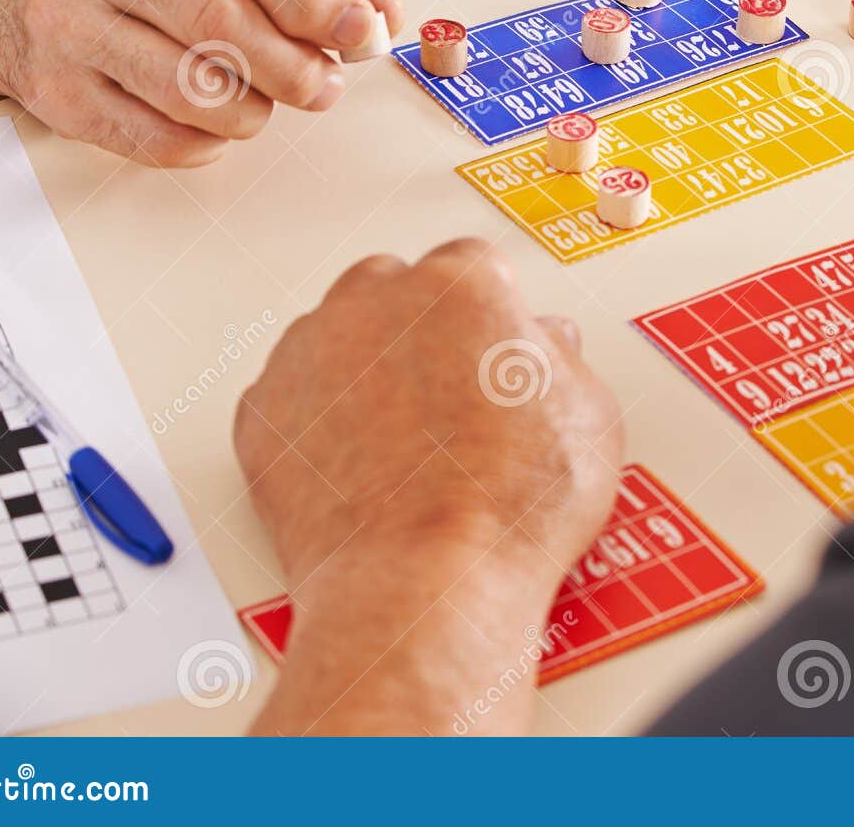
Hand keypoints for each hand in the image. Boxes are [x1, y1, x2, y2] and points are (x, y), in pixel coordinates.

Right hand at [0, 0, 401, 166]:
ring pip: (193, 87)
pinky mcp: (51, 90)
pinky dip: (209, 142)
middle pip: (222, 22)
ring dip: (255, 109)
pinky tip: (219, 124)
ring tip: (268, 101)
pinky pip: (156, 137)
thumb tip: (381, 17)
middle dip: (296, 66)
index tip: (362, 34)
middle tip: (326, 85)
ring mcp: (61, 21)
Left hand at [235, 240, 623, 733]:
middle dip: (420, 328)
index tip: (496, 350)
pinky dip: (318, 421)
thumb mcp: (589, 418)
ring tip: (405, 440)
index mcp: (461, 284)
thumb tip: (547, 347)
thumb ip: (562, 358)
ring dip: (366, 368)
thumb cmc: (506, 508)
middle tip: (452, 395)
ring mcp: (310, 353)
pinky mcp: (264, 412)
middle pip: (396, 287)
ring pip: (339, 335)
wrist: (424, 585)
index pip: (475, 268)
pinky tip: (359, 465)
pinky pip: (293, 396)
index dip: (490, 316)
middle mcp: (376, 300)